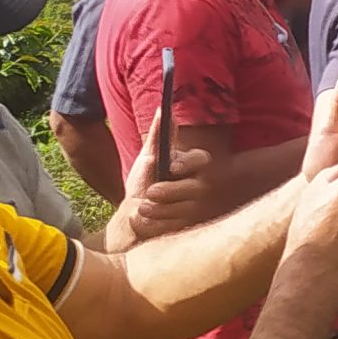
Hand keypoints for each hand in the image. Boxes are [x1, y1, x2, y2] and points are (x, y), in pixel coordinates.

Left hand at [120, 113, 213, 241]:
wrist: (135, 214)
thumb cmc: (145, 182)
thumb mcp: (149, 157)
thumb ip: (159, 136)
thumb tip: (164, 109)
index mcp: (194, 166)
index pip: (200, 159)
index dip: (187, 163)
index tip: (171, 167)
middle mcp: (202, 187)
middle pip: (193, 189)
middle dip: (169, 192)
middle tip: (149, 195)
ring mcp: (198, 210)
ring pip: (184, 210)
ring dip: (159, 211)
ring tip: (143, 209)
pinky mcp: (190, 229)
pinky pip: (175, 228)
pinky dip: (155, 226)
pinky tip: (145, 222)